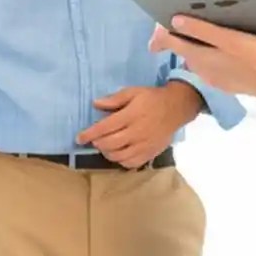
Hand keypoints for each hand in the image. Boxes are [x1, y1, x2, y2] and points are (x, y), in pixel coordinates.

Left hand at [75, 83, 201, 168]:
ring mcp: (144, 145)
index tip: (79, 138)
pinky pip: (131, 163)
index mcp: (131, 115)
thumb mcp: (133, 92)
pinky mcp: (150, 153)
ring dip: (107, 153)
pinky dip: (120, 161)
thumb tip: (95, 104)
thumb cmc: (152, 98)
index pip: (105, 128)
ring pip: (118, 156)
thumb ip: (114, 99)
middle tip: (94, 140)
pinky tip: (118, 153)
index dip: (89, 134)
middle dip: (97, 143)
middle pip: (110, 144)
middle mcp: (136, 132)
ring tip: (105, 146)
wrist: (176, 108)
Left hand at [149, 17, 255, 101]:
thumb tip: (175, 21)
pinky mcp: (232, 83)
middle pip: (185, 50)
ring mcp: (218, 80)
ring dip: (197, 44)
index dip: (161, 33)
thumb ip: (202, 30)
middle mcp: (205, 72)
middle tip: (180, 19)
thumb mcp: (231, 39)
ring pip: (200, 58)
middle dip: (180, 36)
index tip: (158, 24)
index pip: (172, 43)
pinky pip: (213, 66)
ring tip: (203, 27)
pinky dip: (211, 54)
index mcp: (201, 59)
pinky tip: (224, 46)